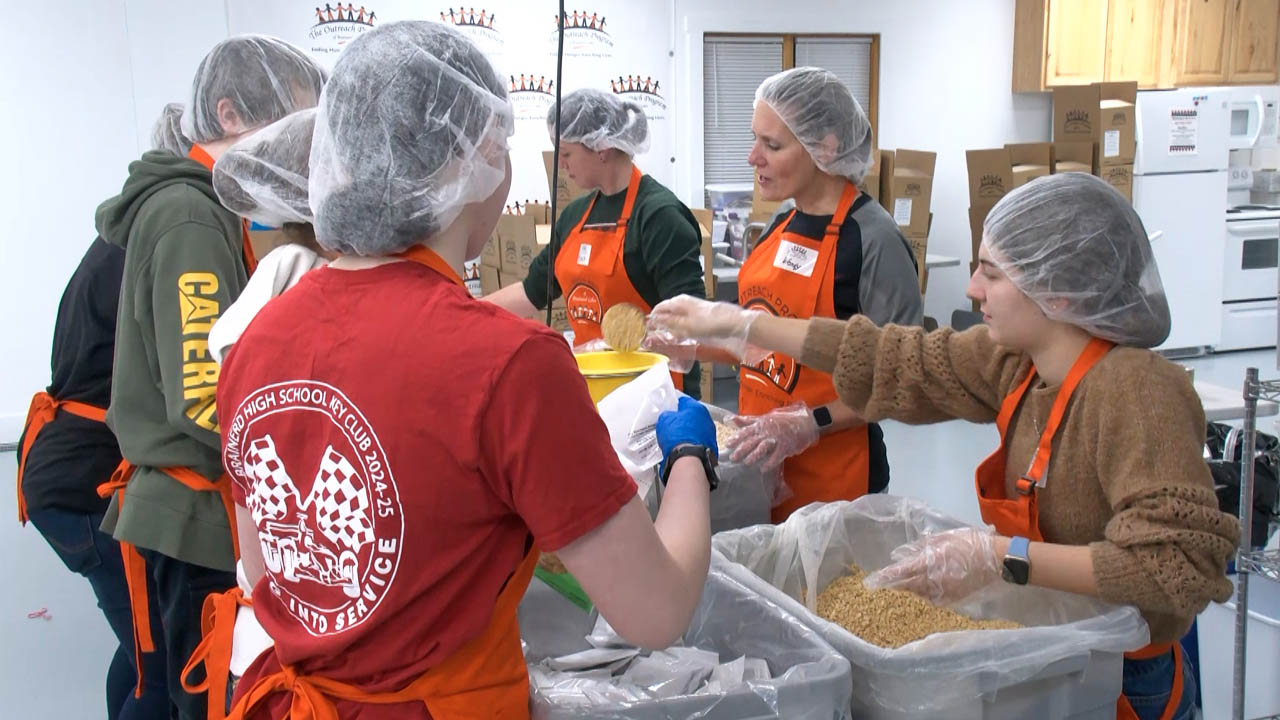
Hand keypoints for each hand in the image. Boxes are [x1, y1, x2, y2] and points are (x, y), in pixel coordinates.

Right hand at [647, 295, 761, 362]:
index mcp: (678, 302)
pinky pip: (684, 322)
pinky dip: (679, 329)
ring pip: (675, 318)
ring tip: (665, 339)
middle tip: (653, 337)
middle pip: (666, 313)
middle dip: (659, 324)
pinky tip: (680, 338)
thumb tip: (653, 320)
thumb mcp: (685, 326)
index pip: (658, 308)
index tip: (645, 329)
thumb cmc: (710, 323)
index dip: (651, 318)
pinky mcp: (699, 316)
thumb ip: (668, 323)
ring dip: (669, 328)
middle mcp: (684, 303)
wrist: (732, 324)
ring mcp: (692, 309)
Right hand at [656, 396, 717, 461]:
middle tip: (673, 425)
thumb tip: (669, 416)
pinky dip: (694, 442)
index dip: (675, 406)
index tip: (671, 410)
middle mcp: (706, 418)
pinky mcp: (712, 445)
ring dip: (689, 432)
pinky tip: (686, 447)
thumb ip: (667, 415)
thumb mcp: (664, 421)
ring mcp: (711, 432)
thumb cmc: (678, 437)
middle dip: (683, 420)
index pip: (684, 401)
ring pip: (697, 429)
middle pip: (692, 415)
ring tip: (678, 439)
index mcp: (696, 407)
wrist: (689, 459)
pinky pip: (700, 440)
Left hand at [725, 404, 818, 468]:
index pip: (746, 431)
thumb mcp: (766, 417)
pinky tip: (764, 468)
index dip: (737, 437)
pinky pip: (777, 455)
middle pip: (752, 441)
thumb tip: (731, 419)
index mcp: (762, 424)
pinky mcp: (786, 446)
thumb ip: (748, 421)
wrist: (806, 422)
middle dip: (742, 449)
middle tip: (733, 458)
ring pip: (763, 447)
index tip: (727, 444)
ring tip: (746, 463)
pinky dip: (770, 462)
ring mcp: (777, 439)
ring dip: (754, 456)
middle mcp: (768, 431)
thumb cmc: (784, 420)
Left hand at [863, 528, 1005, 603]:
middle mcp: (933, 583)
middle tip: (888, 578)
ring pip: (919, 593)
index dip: (885, 578)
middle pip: (908, 586)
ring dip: (912, 586)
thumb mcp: (944, 538)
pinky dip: (926, 591)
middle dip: (898, 582)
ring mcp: (943, 594)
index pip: (901, 573)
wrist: (999, 561)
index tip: (871, 581)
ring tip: (911, 577)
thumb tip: (902, 555)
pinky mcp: (952, 601)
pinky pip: (932, 598)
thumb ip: (921, 547)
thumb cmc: (971, 544)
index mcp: (930, 564)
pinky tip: (928, 584)